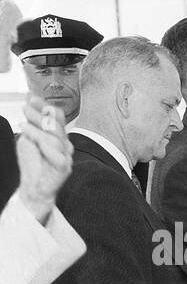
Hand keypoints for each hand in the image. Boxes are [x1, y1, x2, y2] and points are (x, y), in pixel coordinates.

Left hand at [15, 95, 72, 225]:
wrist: (33, 186)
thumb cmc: (33, 163)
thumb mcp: (28, 136)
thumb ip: (31, 121)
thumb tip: (29, 99)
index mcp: (57, 135)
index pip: (57, 116)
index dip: (44, 106)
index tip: (30, 98)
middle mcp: (64, 144)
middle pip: (57, 125)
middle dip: (40, 115)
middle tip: (25, 109)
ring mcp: (66, 156)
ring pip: (55, 139)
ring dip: (38, 130)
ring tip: (23, 125)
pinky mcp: (64, 168)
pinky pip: (58, 156)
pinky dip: (47, 147)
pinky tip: (37, 142)